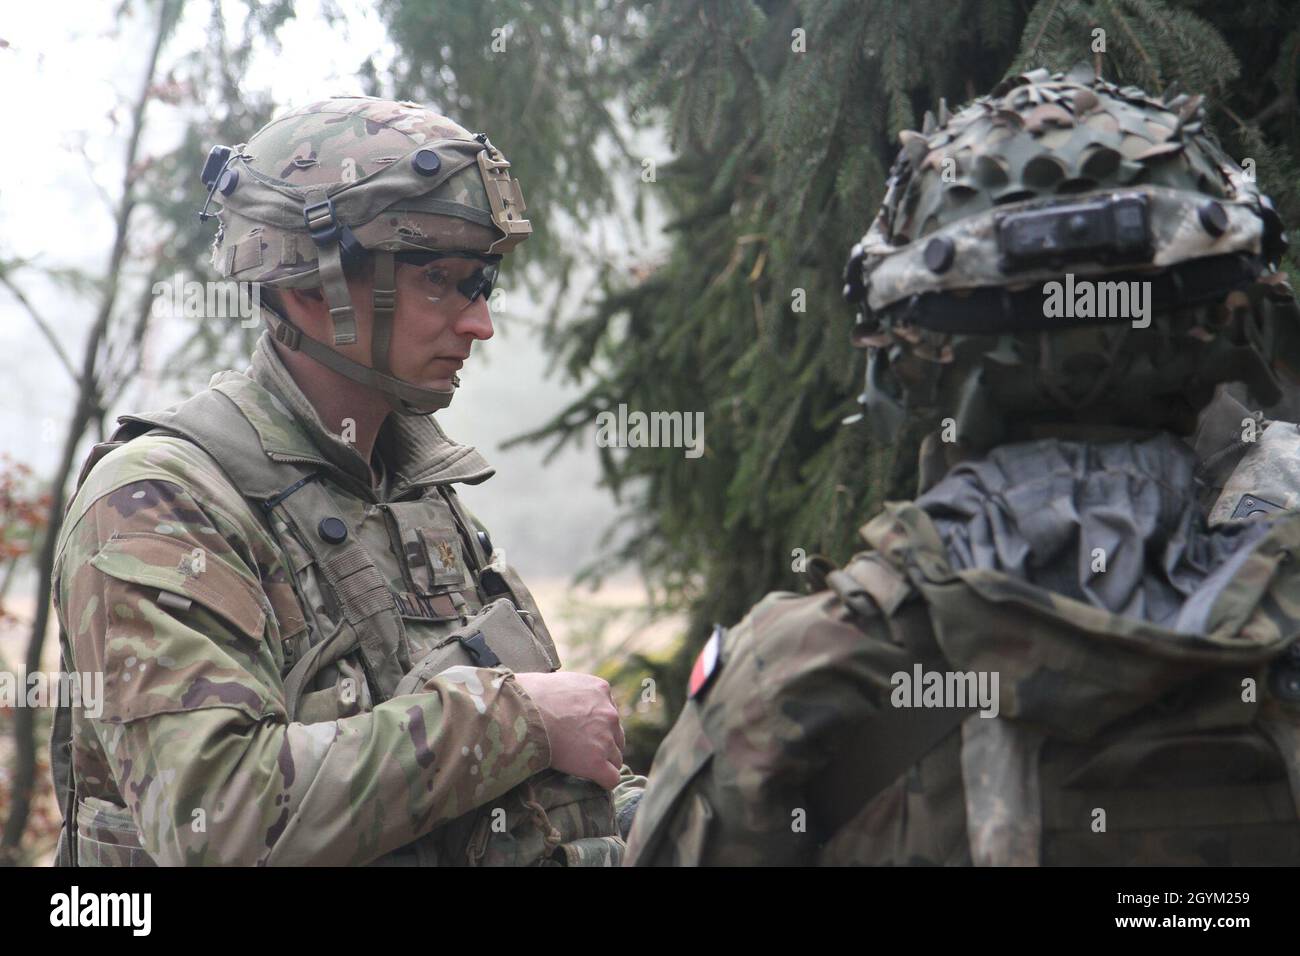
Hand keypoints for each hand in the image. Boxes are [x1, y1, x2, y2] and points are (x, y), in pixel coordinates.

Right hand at [513, 671, 624, 788]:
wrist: (522, 714)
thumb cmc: (529, 696)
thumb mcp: (560, 681)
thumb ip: (573, 692)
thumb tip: (565, 702)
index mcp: (601, 690)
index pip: (609, 713)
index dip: (596, 726)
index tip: (582, 733)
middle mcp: (609, 713)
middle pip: (616, 736)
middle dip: (603, 744)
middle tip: (582, 751)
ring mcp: (605, 738)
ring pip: (616, 758)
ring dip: (603, 763)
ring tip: (583, 767)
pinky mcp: (596, 762)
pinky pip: (612, 778)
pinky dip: (604, 781)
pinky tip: (593, 782)